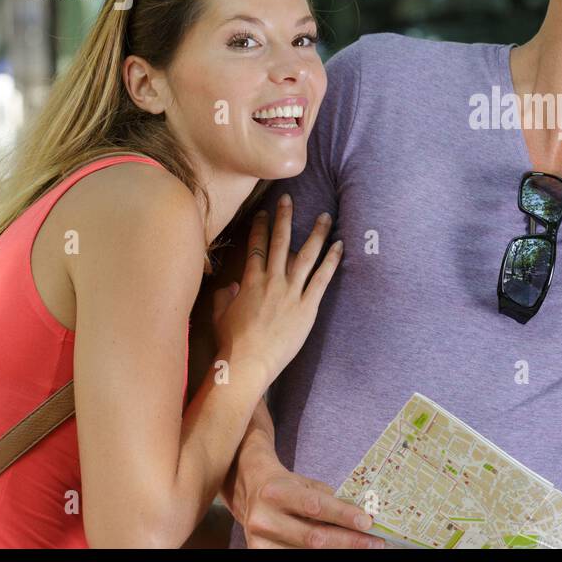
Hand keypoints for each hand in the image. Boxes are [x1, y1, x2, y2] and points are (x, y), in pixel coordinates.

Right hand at [214, 194, 341, 385]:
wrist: (248, 363)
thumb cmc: (232, 343)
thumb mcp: (221, 317)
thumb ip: (224, 299)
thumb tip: (229, 287)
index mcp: (250, 282)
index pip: (256, 247)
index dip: (260, 227)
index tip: (263, 212)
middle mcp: (272, 281)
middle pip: (279, 242)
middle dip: (284, 218)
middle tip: (288, 198)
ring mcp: (291, 293)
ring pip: (306, 255)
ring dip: (316, 233)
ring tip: (324, 216)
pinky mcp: (307, 307)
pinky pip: (322, 278)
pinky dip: (332, 260)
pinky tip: (340, 245)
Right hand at [237, 455, 384, 548]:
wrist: (249, 490)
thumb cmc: (285, 486)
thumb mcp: (306, 484)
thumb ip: (330, 499)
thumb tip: (363, 516)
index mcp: (276, 492)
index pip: (315, 506)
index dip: (343, 515)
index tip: (368, 521)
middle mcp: (264, 518)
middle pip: (313, 538)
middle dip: (348, 541)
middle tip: (374, 542)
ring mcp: (259, 540)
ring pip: (306, 553)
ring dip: (339, 551)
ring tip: (362, 548)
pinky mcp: (259, 554)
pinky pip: (295, 558)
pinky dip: (321, 556)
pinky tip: (340, 551)